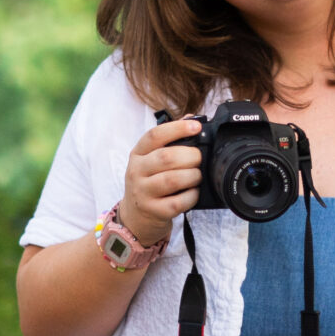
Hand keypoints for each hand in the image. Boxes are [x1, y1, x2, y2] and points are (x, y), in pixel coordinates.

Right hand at [121, 115, 203, 246]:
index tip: (196, 127)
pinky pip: (178, 202)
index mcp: (138, 154)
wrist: (135, 216)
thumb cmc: (149, 182)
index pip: (155, 135)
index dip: (177, 128)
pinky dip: (191, 196)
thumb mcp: (151, 159)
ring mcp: (143, 192)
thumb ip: (170, 139)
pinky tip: (193, 192)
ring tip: (197, 176)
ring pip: (173, 180)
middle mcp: (137, 171)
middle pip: (166, 157)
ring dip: (192, 176)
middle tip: (199, 159)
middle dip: (190, 156)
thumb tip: (192, 119)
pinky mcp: (154, 211)